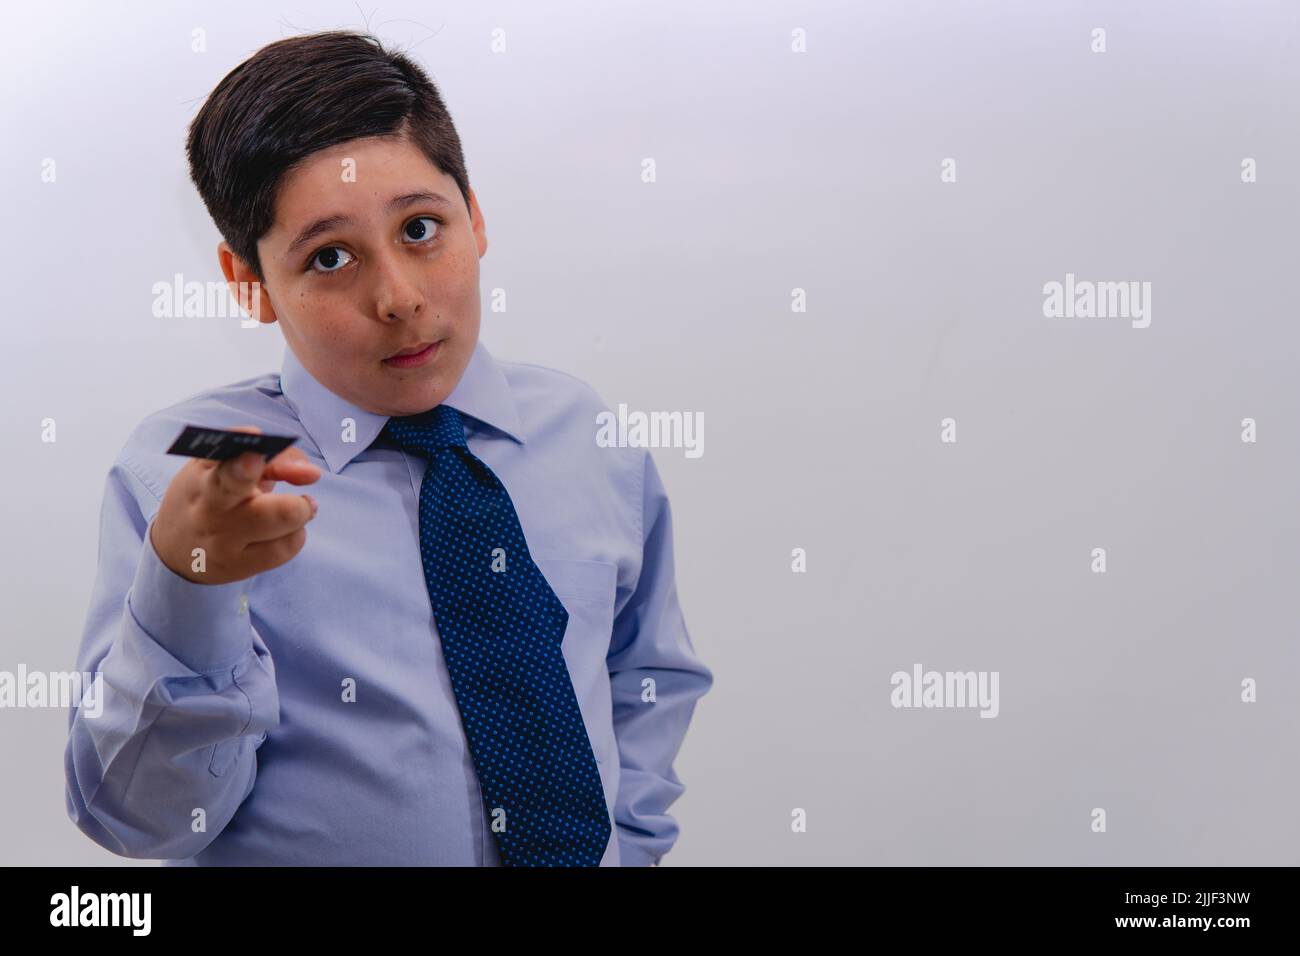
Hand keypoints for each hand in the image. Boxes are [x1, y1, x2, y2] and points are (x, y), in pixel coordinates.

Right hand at [150, 425, 321, 584]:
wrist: (177, 549)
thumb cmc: (212, 495)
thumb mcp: (226, 466)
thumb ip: (272, 457)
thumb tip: (310, 474)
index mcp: (205, 473)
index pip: (223, 462)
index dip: (243, 458)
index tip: (257, 453)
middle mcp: (210, 506)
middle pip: (248, 495)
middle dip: (276, 479)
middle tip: (309, 477)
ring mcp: (222, 539)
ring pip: (283, 517)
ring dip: (302, 508)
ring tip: (297, 507)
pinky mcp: (237, 566)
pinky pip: (286, 547)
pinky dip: (296, 533)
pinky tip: (284, 530)